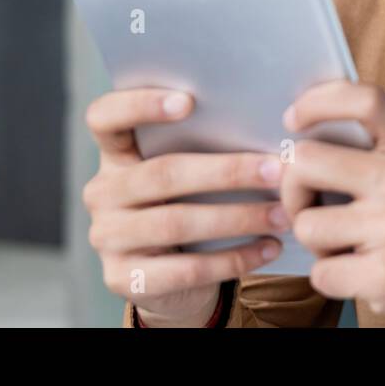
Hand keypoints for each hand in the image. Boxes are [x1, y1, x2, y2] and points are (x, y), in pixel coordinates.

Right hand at [83, 88, 289, 325]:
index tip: (189, 101)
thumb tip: (264, 130)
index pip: (105, 118)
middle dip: (226, 172)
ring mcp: (107, 238)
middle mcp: (102, 193)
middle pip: (161, 174)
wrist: (167, 284)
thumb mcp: (184, 175)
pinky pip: (186, 268)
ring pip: (176, 222)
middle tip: (276, 170)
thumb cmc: (185, 206)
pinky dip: (234, 258)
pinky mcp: (124, 279)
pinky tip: (269, 249)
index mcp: (113, 156)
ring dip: (238, 217)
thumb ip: (202, 148)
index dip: (140, 105)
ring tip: (282, 214)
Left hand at [280, 81, 384, 326]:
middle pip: (306, 161)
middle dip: (294, 187)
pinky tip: (358, 273)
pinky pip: (321, 273)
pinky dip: (330, 277)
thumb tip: (345, 91)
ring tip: (345, 244)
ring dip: (316, 241)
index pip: (364, 100)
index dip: (317, 102)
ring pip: (306, 224)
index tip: (293, 119)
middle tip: (307, 202)